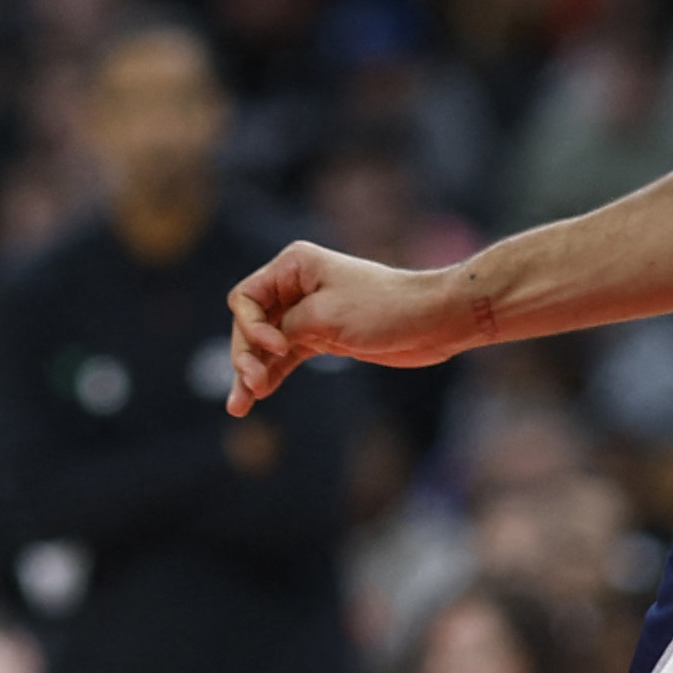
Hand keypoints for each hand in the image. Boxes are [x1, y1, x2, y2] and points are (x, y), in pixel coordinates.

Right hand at [224, 240, 484, 413]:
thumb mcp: (324, 317)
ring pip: (266, 345)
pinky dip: (272, 374)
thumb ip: (285, 331)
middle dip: (246, 355)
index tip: (279, 348)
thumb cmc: (382, 309)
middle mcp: (295, 286)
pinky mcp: (322, 337)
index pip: (246, 298)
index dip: (251, 328)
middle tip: (252, 385)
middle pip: (251, 323)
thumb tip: (262, 349)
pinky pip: (286, 356)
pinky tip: (256, 396)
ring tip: (239, 406)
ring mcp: (307, 313)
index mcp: (294, 266)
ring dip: (253, 372)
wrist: (432, 321)